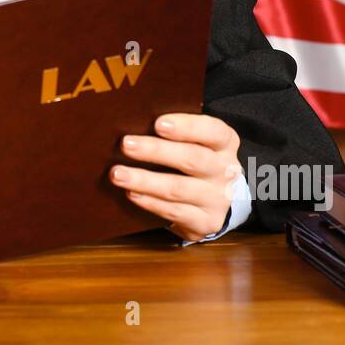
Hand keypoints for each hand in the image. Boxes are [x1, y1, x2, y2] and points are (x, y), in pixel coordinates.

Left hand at [110, 112, 241, 241]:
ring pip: (178, 188)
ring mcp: (217, 198)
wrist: (218, 201)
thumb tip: (135, 122)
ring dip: (145, 180)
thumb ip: (176, 133)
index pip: (212, 131)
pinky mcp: (207, 222)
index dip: (186, 126)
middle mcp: (225, 171)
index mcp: (225, 144)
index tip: (158, 123)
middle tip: (126, 144)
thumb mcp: (198, 143)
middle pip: (192, 158)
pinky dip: (150, 202)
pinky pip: (174, 211)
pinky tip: (132, 193)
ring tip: (118, 173)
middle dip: (156, 151)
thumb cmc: (197, 162)